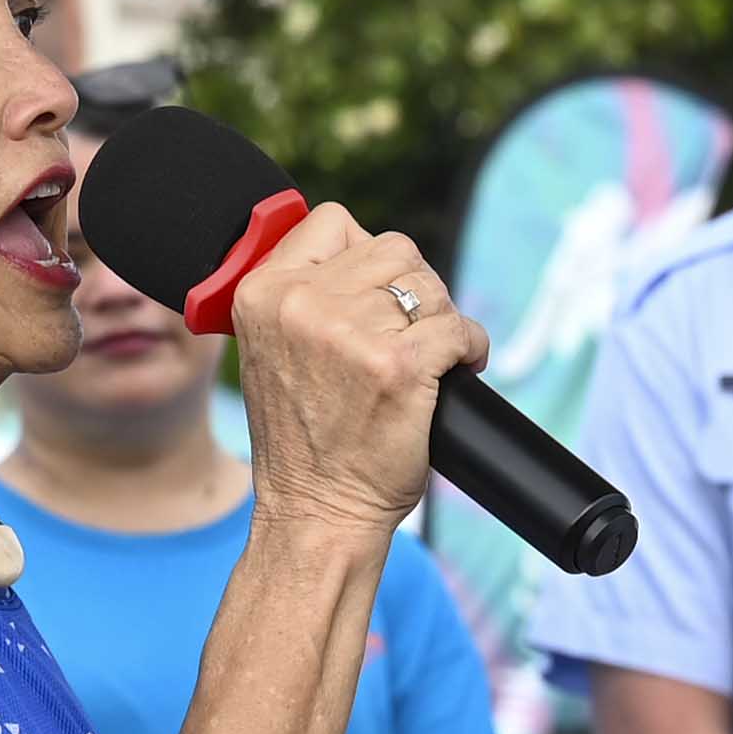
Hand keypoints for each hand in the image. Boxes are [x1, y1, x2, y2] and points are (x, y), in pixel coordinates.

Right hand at [222, 201, 486, 539]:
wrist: (315, 512)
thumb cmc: (303, 441)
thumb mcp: (271, 352)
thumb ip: (300, 298)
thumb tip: (362, 252)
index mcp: (262, 293)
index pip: (332, 221)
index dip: (365, 253)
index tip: (375, 289)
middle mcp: (300, 305)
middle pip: (393, 248)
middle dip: (411, 287)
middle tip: (409, 332)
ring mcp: (350, 333)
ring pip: (429, 286)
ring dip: (441, 319)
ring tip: (431, 356)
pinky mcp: (399, 366)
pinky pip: (457, 327)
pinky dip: (470, 348)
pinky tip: (459, 368)